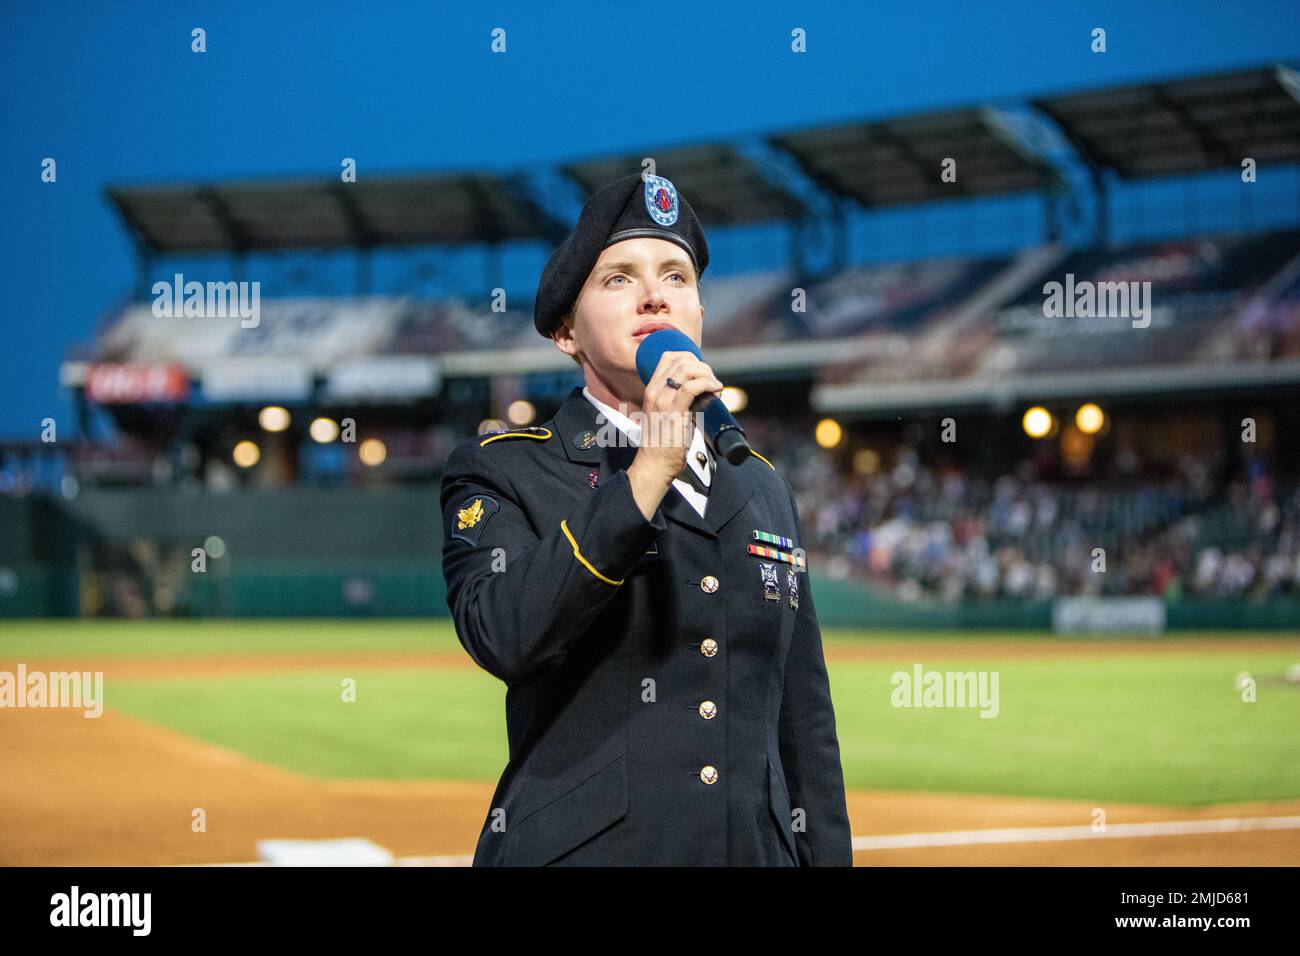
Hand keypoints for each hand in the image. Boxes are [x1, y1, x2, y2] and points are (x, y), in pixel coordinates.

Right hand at [626, 351, 721, 518]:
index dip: (690, 358)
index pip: (668, 357)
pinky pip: (693, 387)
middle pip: (680, 359)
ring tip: (715, 388)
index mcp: (651, 390)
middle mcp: (655, 391)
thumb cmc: (663, 444)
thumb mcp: (666, 414)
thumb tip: (702, 392)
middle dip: (702, 366)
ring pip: (687, 369)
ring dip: (707, 374)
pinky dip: (708, 384)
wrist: (654, 464)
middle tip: (712, 382)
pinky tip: (716, 390)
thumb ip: (679, 401)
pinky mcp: (674, 412)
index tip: (702, 372)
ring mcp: (662, 400)